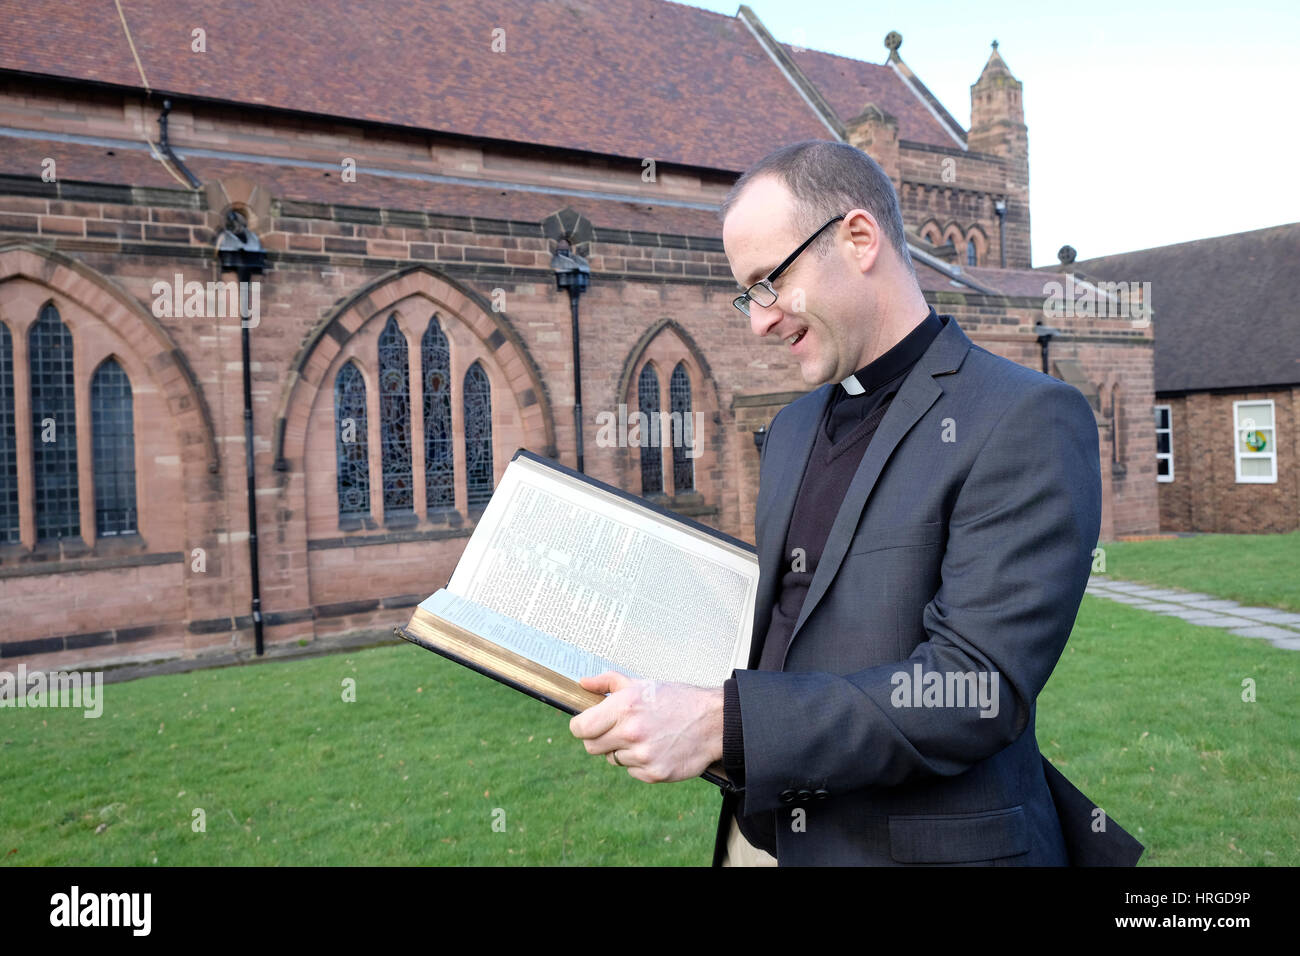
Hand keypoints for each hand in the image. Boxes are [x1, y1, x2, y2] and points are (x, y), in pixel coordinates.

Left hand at [568, 671, 723, 783]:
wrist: (713, 722)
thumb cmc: (678, 700)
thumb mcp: (642, 684)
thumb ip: (608, 683)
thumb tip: (584, 684)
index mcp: (624, 707)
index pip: (581, 728)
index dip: (581, 726)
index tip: (587, 724)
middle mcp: (630, 733)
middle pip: (591, 747)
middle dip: (600, 738)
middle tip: (618, 730)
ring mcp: (642, 756)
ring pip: (613, 759)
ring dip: (623, 750)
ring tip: (645, 736)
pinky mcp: (654, 773)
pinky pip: (632, 771)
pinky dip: (639, 763)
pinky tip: (656, 748)